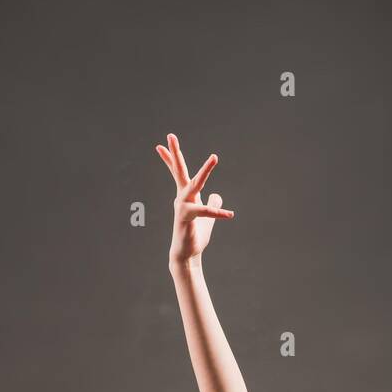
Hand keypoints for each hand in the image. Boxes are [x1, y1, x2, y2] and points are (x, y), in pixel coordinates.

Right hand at [155, 132, 233, 266]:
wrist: (187, 256)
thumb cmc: (194, 237)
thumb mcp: (207, 219)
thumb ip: (212, 204)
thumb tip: (217, 195)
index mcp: (186, 196)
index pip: (178, 173)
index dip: (171, 158)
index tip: (162, 143)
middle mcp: (182, 198)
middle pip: (179, 171)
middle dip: (175, 153)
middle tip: (170, 135)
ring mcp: (182, 207)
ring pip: (194, 184)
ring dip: (205, 171)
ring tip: (214, 157)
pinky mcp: (187, 218)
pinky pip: (204, 211)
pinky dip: (217, 213)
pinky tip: (230, 215)